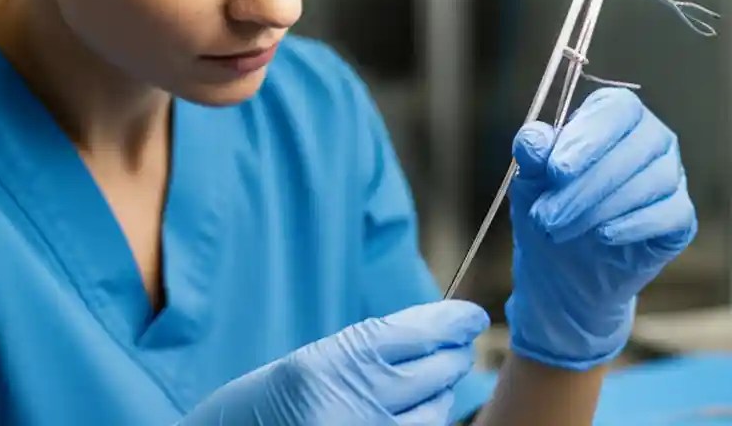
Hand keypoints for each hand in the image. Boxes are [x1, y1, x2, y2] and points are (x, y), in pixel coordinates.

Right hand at [178, 301, 488, 424]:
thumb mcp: (309, 365)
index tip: (470, 317)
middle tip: (452, 348)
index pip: (416, 332)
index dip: (453, 322)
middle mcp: (354, 404)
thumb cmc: (260, 408)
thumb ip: (368, 352)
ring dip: (439, 395)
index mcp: (332, 363)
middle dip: (450, 355)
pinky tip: (409, 416)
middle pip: (437, 369)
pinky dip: (423, 425)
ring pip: (438, 411)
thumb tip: (438, 337)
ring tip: (421, 388)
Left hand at [505, 88, 696, 369]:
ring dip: (600, 208)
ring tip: (560, 230)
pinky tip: (605, 236)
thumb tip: (534, 138)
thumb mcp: (528, 179)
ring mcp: (671, 177)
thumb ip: (531, 153)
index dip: (590, 137)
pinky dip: (635, 224)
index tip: (556, 171)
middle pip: (635, 147)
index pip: (618, 108)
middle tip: (546, 216)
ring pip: (652, 181)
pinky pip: (672, 213)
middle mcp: (651, 139)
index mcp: (614, 115)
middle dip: (586, 185)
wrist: (560, 269)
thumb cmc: (547, 208)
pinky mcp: (680, 218)